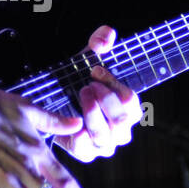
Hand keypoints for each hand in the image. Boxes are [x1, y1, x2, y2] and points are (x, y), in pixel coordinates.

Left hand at [53, 25, 142, 162]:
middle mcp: (121, 130)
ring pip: (105, 136)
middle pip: (122, 120)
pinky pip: (85, 150)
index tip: (95, 70)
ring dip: (91, 114)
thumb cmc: (79, 79)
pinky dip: (78, 135)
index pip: (131, 102)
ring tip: (80, 95)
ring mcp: (104, 144)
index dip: (115, 85)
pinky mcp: (85, 153)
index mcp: (129, 110)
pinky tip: (71, 120)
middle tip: (87, 86)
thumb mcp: (88, 58)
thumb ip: (99, 43)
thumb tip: (107, 34)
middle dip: (105, 100)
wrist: (57, 97)